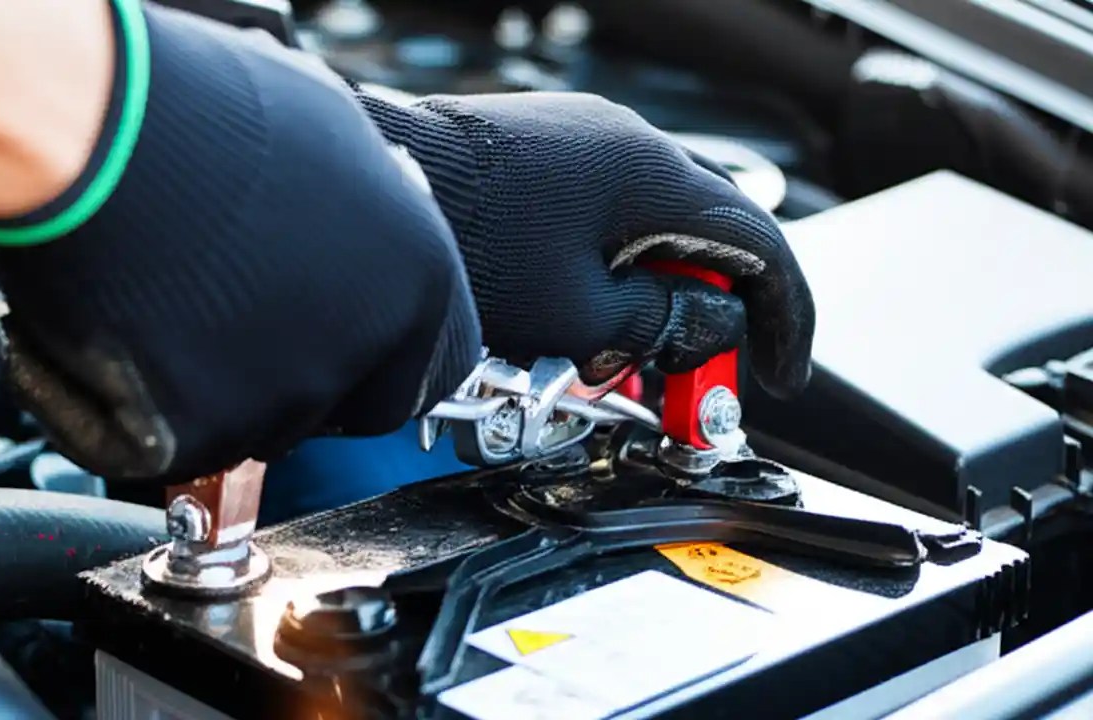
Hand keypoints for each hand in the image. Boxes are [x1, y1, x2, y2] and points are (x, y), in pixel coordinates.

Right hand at [0, 8, 479, 480]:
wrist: (85, 135)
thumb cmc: (196, 109)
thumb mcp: (325, 131)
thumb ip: (366, 204)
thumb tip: (360, 221)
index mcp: (415, 281)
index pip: (420, 368)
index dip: (368, 356)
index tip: (327, 337)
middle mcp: (361, 354)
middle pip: (335, 406)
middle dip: (289, 376)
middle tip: (225, 315)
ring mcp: (279, 404)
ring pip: (250, 429)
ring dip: (210, 387)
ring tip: (158, 294)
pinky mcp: (194, 441)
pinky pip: (163, 444)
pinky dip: (130, 404)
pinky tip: (107, 326)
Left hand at [358, 90, 814, 397]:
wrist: (375, 189)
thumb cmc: (469, 243)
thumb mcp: (581, 315)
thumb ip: (662, 326)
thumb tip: (711, 329)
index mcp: (653, 176)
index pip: (759, 244)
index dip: (783, 317)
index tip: (780, 373)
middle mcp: (627, 141)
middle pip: (711, 232)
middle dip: (715, 310)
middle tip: (695, 372)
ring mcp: (582, 137)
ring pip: (655, 223)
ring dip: (658, 291)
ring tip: (620, 355)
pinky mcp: (542, 150)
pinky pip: (606, 211)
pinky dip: (613, 265)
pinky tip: (580, 313)